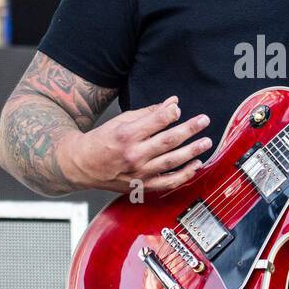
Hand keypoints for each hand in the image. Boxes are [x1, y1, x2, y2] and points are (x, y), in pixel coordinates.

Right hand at [60, 95, 210, 193]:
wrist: (82, 165)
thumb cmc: (101, 141)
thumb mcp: (122, 121)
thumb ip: (149, 113)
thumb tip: (172, 103)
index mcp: (127, 135)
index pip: (156, 122)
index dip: (171, 114)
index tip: (180, 109)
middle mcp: (134, 155)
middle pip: (168, 140)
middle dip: (189, 129)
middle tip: (204, 120)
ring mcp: (139, 172)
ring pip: (172, 161)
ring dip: (192, 151)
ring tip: (206, 142)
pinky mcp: (142, 185)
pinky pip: (168, 181)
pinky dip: (185, 174)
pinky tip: (196, 165)